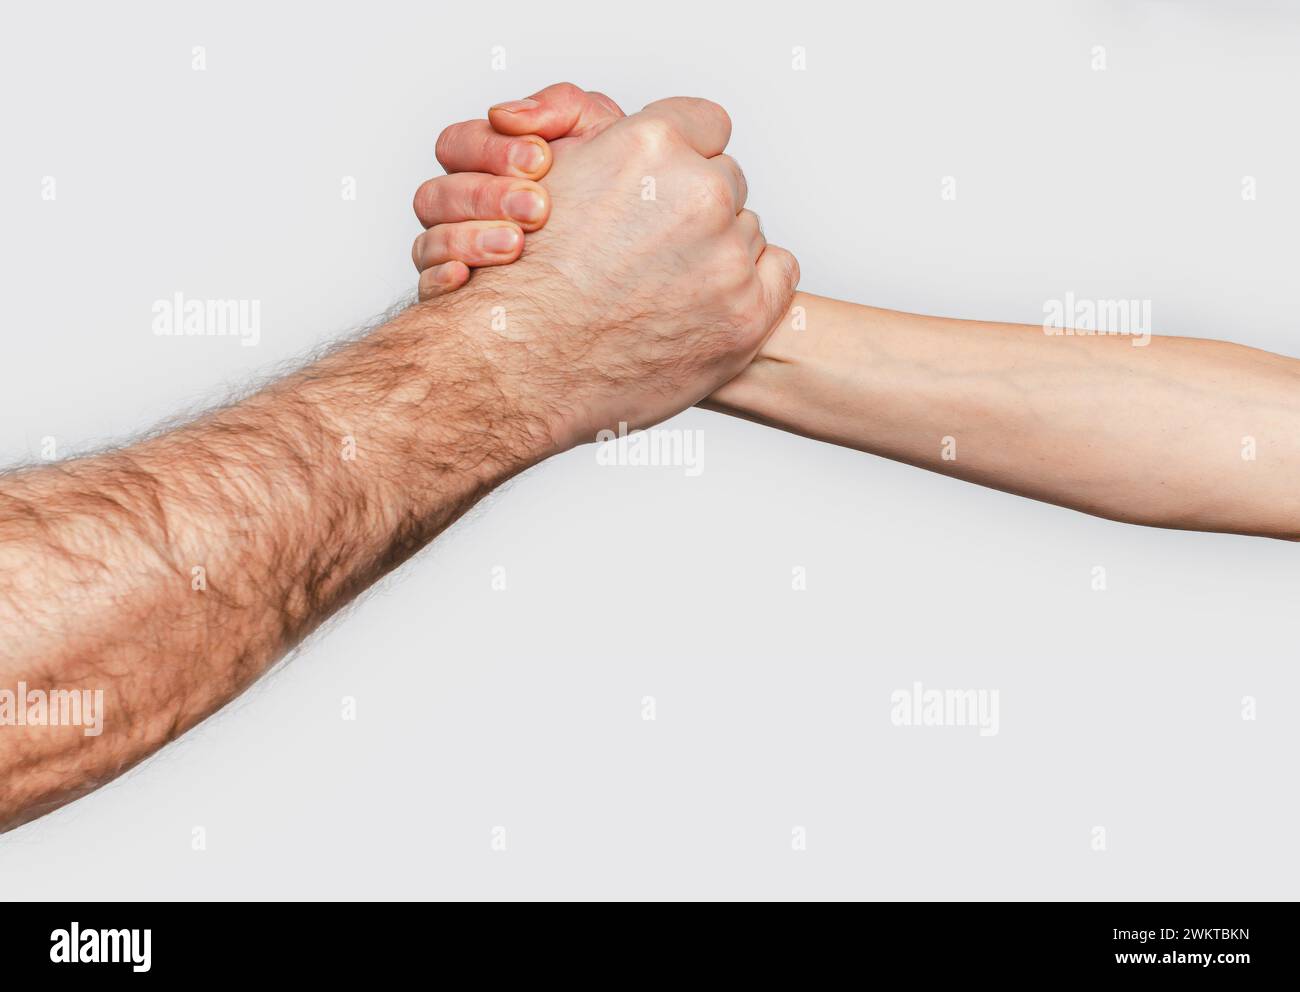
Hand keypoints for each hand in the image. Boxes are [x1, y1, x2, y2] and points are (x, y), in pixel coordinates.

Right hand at [413, 83, 624, 297]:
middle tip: (538, 208)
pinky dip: (441, 279)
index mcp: (482, 164)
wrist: (631, 256)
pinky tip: (467, 277)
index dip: (491, 149)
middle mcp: (461, 209)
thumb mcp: (596, 134)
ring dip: (470, 239)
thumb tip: (506, 114)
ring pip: (430, 241)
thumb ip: (558, 107)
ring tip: (517, 245)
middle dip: (487, 196)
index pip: (457, 145)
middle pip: (437, 194)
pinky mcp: (456, 297)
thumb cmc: (607, 189)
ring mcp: (454, 253)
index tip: (540, 160)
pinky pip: (428, 288)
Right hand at [414, 85, 799, 452]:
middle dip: (698, 209)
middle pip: (728, 180)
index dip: (687, 156)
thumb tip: (647, 136)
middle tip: (654, 250)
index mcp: (648, 146)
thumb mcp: (554, 182)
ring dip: (719, 252)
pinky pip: (779, 273)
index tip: (669, 185)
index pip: (708, 124)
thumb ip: (613, 147)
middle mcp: (696, 192)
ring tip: (664, 288)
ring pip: (748, 230)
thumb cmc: (528, 286)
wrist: (521, 370)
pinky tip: (705, 304)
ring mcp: (727, 256)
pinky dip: (752, 287)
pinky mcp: (748, 312)